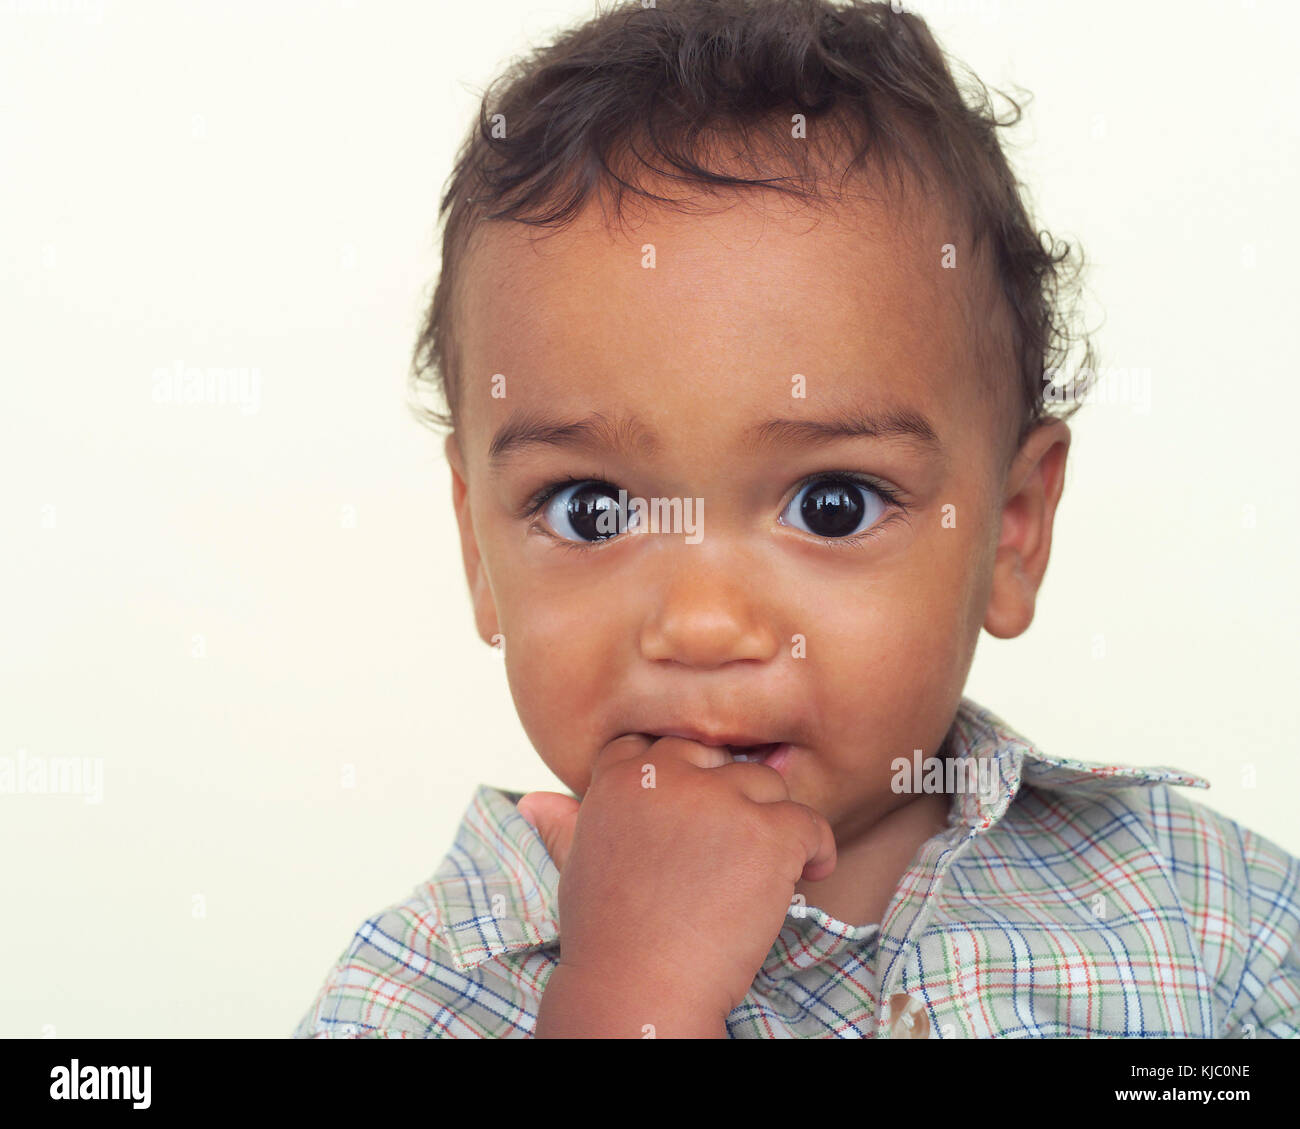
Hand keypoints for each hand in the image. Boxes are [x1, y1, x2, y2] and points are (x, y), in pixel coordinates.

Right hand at [518, 733, 835, 1029]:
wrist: (638, 992)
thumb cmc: (607, 939)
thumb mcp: (577, 868)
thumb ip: (564, 825)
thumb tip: (531, 800)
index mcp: (618, 778)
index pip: (658, 745)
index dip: (680, 777)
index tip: (688, 819)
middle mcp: (667, 775)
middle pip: (716, 757)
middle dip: (727, 795)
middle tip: (730, 848)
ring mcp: (719, 801)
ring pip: (767, 784)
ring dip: (771, 822)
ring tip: (766, 869)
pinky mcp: (766, 833)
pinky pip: (810, 823)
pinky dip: (817, 851)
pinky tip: (809, 876)